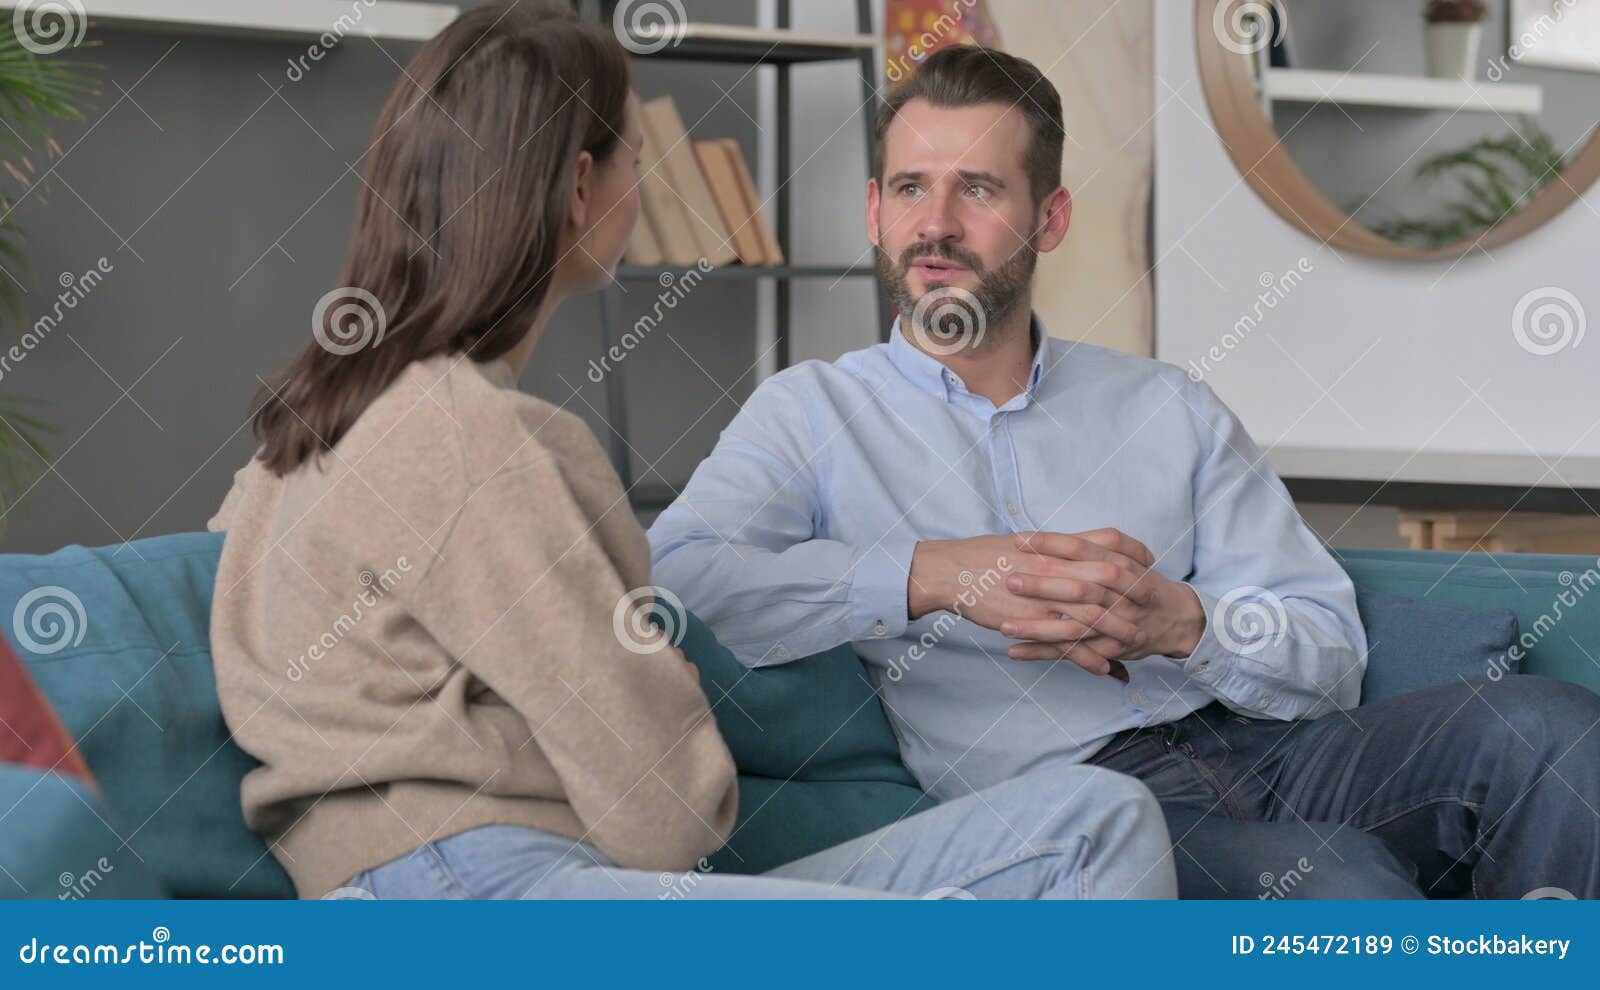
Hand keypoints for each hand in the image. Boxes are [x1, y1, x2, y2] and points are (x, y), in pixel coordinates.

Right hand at [907, 533, 1155, 676]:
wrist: (954, 571)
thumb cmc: (986, 556)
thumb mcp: (1024, 542)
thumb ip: (1055, 546)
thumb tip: (1077, 545)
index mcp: (1056, 547)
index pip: (1106, 542)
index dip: (1131, 551)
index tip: (1147, 560)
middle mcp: (1056, 569)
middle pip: (1108, 580)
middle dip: (1134, 592)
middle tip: (1151, 603)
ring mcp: (1045, 597)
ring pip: (1093, 616)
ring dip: (1118, 631)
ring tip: (1135, 642)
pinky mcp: (1032, 622)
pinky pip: (1067, 644)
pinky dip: (1087, 658)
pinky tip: (1102, 667)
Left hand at [1001, 529, 1206, 664]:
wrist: (1175, 619)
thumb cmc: (1141, 583)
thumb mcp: (1127, 556)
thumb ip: (1095, 544)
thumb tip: (1049, 536)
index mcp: (1119, 564)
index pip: (1081, 549)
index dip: (1050, 543)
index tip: (1017, 539)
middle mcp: (1117, 594)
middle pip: (1078, 588)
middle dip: (1042, 585)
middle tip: (1008, 579)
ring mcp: (1113, 625)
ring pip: (1072, 626)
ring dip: (1037, 627)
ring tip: (1003, 626)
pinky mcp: (1106, 649)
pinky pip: (1071, 653)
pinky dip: (1043, 653)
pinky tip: (1014, 652)